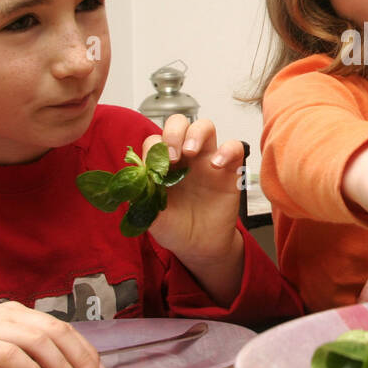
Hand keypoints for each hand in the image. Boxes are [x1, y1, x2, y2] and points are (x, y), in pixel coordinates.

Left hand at [142, 115, 245, 303]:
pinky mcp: (230, 169)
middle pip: (179, 123)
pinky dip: (227, 149)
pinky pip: (235, 146)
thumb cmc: (174, 227)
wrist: (198, 245)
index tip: (154, 169)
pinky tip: (217, 166)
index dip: (153, 149)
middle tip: (173, 157)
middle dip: (174, 132)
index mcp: (162, 164)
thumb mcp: (151, 215)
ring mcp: (207, 160)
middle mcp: (184, 157)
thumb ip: (141, 198)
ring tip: (191, 152)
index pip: (155, 141)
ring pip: (205, 126)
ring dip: (196, 133)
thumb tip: (132, 181)